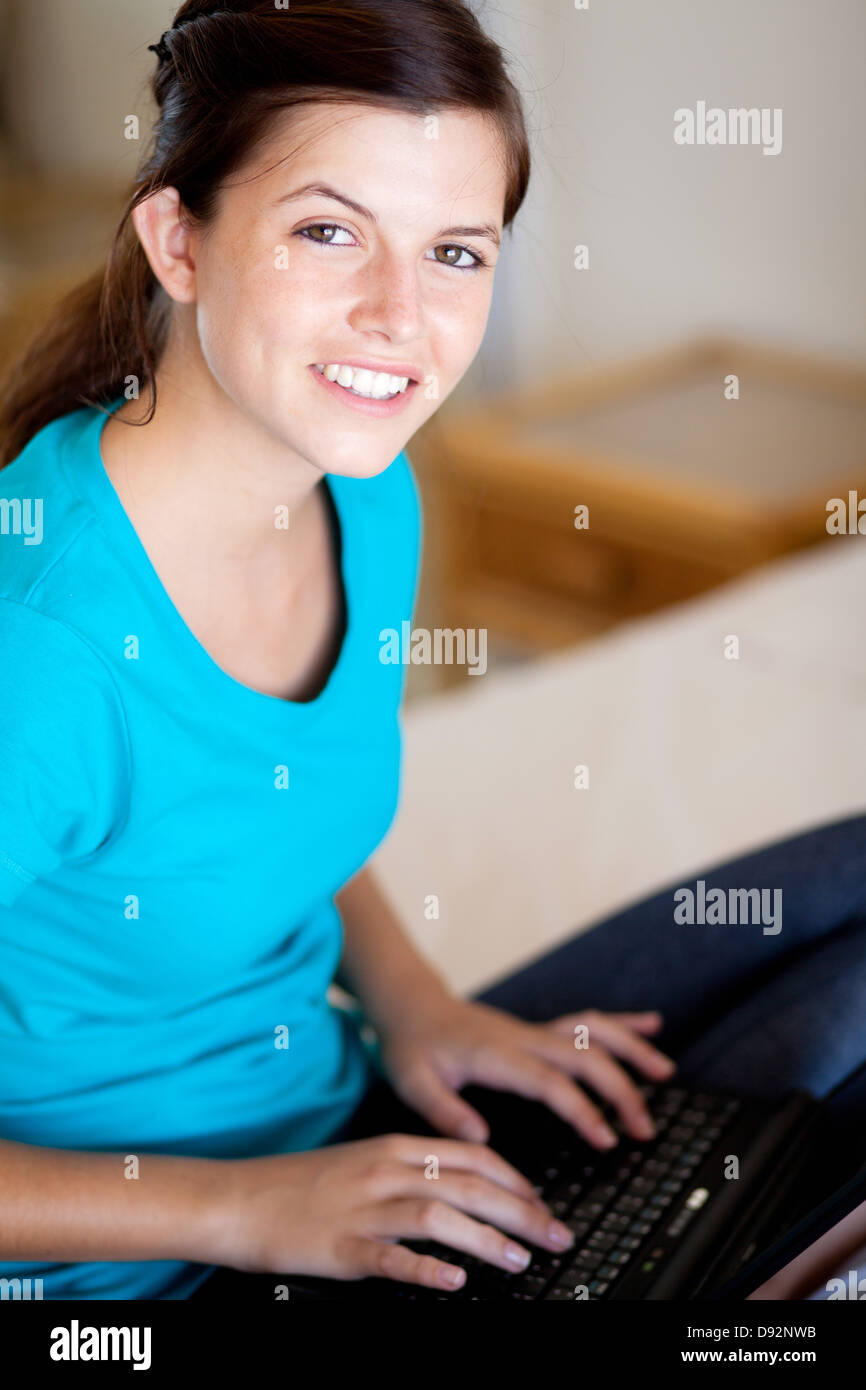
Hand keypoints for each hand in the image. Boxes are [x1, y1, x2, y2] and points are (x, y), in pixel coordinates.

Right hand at [217, 1133, 575, 1291]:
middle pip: (467, 1186)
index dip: (516, 1180)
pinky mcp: (340, 1246)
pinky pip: (389, 1258)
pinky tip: (454, 1281)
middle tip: (556, 1236)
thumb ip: (410, 1172)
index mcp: (392, 1147)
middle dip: (521, 1210)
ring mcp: (362, 1208)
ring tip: (521, 1259)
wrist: (237, 1198)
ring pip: (438, 1216)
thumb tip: (460, 1194)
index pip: (471, 1157)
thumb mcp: (361, 1163)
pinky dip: (425, 1269)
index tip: (544, 1204)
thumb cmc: (299, 1185)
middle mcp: (384, 1171)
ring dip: (486, 1239)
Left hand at [375, 994, 677, 1147]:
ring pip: (592, 1032)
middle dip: (620, 1090)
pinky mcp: (538, 1031)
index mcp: (496, 1056)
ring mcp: (534, 1031)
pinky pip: (586, 1022)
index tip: (606, 1139)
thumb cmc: (412, 1047)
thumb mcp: (412, 1082)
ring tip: (665, 1073)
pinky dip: (621, 1023)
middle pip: (584, 1057)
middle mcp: (522, 1039)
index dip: (582, 1109)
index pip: (550, 1082)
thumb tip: (481, 1135)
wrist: (412, 1006)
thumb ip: (444, 1110)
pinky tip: (652, 1024)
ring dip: (631, 1049)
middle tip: (645, 1129)